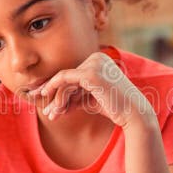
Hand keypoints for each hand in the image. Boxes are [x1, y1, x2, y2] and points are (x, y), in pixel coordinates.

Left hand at [27, 52, 154, 127]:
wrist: (134, 114)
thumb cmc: (115, 108)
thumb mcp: (90, 99)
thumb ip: (74, 96)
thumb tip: (53, 103)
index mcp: (99, 60)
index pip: (72, 74)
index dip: (55, 85)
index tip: (41, 94)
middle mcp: (97, 57)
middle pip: (66, 76)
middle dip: (52, 92)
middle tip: (37, 101)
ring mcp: (94, 63)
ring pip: (64, 80)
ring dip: (55, 99)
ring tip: (50, 114)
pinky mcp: (90, 73)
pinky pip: (65, 81)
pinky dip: (57, 94)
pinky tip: (53, 108)